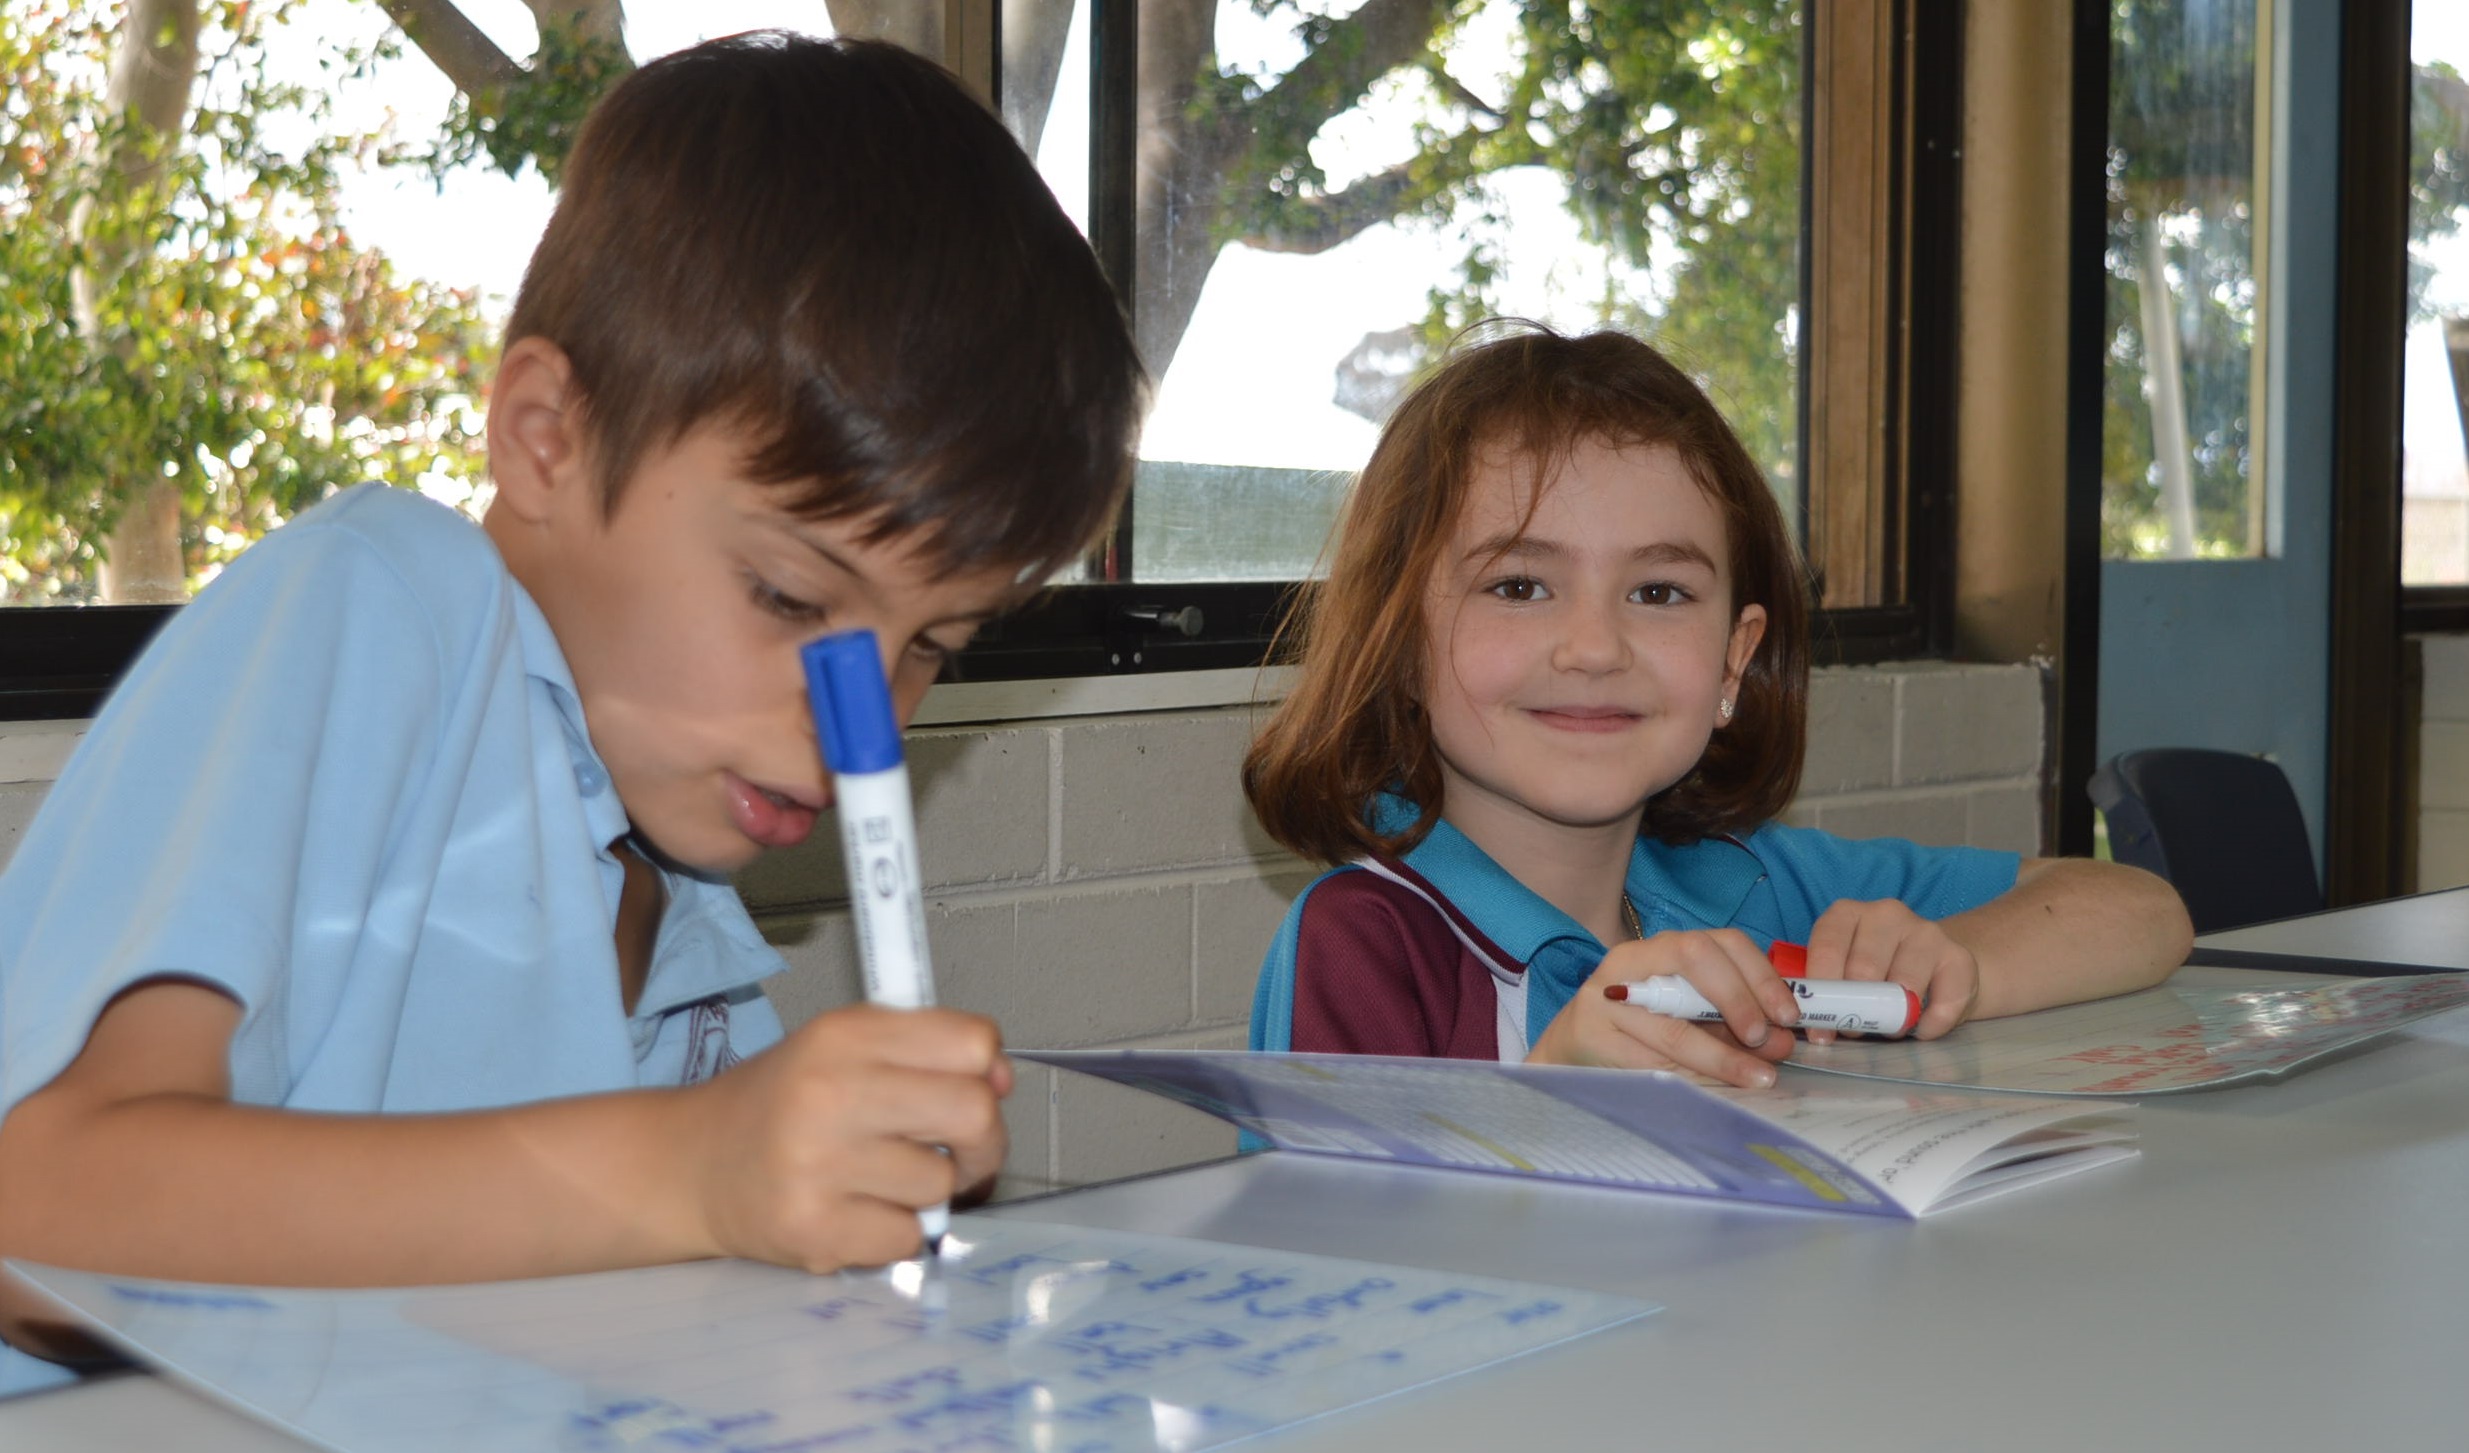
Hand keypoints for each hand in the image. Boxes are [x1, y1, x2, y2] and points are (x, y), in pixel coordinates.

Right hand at [673, 1004, 1009, 1270]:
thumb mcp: (846, 1050)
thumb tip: (1004, 1078)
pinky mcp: (812, 1229)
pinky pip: (907, 1238)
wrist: (691, 1165)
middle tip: (954, 1152)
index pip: (973, 1043)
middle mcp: (831, 1092)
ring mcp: (818, 1164)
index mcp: (845, 1035)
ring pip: (942, 1184)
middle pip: (974, 1112)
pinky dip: (893, 1233)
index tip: (971, 1092)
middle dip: (981, 1142)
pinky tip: (854, 1213)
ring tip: (879, 1182)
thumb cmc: (783, 1106)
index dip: (987, 1073)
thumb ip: (926, 1051)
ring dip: (925, 1192)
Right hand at [1527, 928, 1800, 1086]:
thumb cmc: (1638, 1029)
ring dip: (1724, 1056)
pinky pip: (1650, 1062)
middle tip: (1767, 1039)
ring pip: (1674, 1025)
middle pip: (1694, 957)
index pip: (1719, 942)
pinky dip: (1689, 1078)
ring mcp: (1607, 997)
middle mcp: (1632, 961)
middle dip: (1739, 998)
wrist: (1570, 1049)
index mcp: (1663, 948)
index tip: (1788, 1014)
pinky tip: (1713, 1092)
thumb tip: (1782, 1039)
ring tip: (1759, 1077)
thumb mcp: (1685, 1013)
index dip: (1760, 975)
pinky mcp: (1592, 1035)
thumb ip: (1730, 1020)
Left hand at [1801, 898, 1979, 1042]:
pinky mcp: (1958, 956)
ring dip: (1894, 1019)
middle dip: (1855, 1008)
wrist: (1933, 968)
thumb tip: (1798, 1021)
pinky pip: (1944, 1001)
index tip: (1818, 1025)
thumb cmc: (1873, 974)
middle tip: (1853, 1030)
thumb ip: (1820, 988)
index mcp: (1847, 914)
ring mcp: (1925, 931)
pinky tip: (1922, 1029)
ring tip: (1889, 1028)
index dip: (1821, 989)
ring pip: (1905, 984)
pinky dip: (1931, 1024)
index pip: (1827, 946)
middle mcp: (1886, 914)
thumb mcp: (1840, 972)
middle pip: (1864, 967)